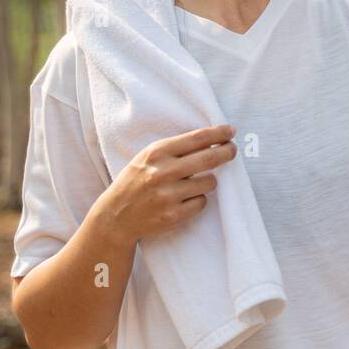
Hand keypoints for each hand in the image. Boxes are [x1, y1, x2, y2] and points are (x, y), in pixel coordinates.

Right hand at [92, 123, 237, 247]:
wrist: (116, 216)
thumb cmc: (137, 180)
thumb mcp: (148, 157)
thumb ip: (175, 148)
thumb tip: (213, 139)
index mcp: (156, 153)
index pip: (197, 138)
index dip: (219, 133)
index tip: (230, 132)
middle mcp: (162, 172)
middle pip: (209, 158)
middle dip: (227, 152)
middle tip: (232, 150)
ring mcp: (168, 195)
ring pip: (210, 182)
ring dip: (208, 180)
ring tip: (195, 182)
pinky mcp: (173, 215)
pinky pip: (202, 203)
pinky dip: (198, 200)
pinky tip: (184, 199)